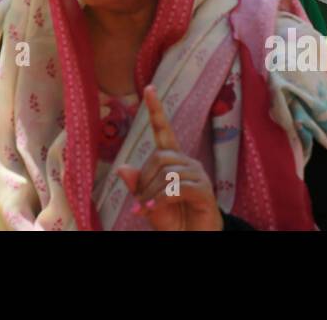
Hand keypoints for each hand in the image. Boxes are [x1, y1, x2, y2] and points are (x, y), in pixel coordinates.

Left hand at [116, 86, 220, 230]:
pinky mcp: (205, 190)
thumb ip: (137, 187)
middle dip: (145, 181)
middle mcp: (187, 163)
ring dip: (152, 194)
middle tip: (140, 202)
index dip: (156, 110)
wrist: (192, 238)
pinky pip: (179, 187)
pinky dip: (162, 199)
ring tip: (148, 209)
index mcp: (172, 161)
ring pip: (168, 173)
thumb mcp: (148, 203)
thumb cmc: (173, 219)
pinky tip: (155, 209)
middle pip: (159, 157)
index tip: (149, 88)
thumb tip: (121, 168)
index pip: (164, 130)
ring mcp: (198, 175)